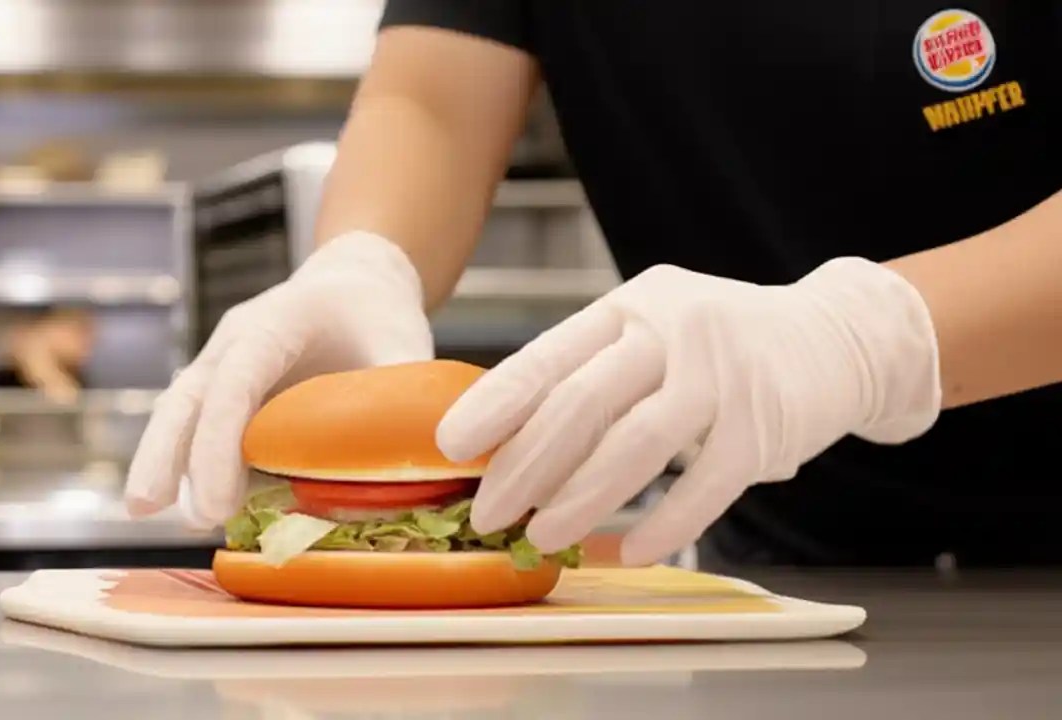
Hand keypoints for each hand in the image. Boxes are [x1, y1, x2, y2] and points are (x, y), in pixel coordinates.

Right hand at [125, 232, 432, 524]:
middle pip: (189, 392)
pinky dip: (182, 459)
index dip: (221, 441)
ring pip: (180, 407)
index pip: (238, 379)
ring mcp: (223, 361)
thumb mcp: (404, 345)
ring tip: (145, 512)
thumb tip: (412, 465)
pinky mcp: (224, 386)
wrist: (357, 282)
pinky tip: (181, 502)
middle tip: (146, 509)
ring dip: (161, 458)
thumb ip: (402, 398)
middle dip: (165, 450)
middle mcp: (238, 339)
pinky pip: (194, 422)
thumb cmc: (379, 313)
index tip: (217, 501)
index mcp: (279, 321)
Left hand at [437, 258, 941, 564]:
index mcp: (630, 306)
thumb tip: (506, 440)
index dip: (496, 404)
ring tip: (542, 535)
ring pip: (638, 445)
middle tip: (489, 512)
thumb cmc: (717, 344)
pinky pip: (706, 486)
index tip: (452, 446)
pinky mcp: (766, 426)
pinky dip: (666, 523)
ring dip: (582, 498)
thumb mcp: (651, 330)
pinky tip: (631, 551)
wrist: (835, 335)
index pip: (549, 355)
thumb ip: (590, 371)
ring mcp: (723, 376)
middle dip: (527, 465)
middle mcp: (673, 331)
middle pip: (584, 403)